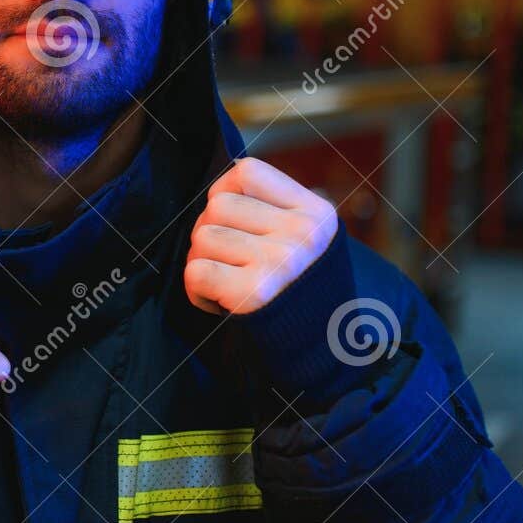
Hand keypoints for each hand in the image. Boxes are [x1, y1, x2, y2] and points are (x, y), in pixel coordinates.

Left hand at [183, 157, 338, 315]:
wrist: (326, 350)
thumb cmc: (303, 291)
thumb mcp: (308, 239)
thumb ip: (273, 210)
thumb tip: (215, 194)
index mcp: (315, 213)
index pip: (247, 172)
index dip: (224, 191)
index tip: (231, 221)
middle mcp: (301, 233)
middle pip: (217, 206)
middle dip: (210, 233)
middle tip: (227, 261)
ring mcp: (279, 262)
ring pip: (203, 237)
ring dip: (202, 262)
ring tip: (226, 282)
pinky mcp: (254, 294)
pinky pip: (196, 272)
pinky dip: (197, 291)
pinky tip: (218, 302)